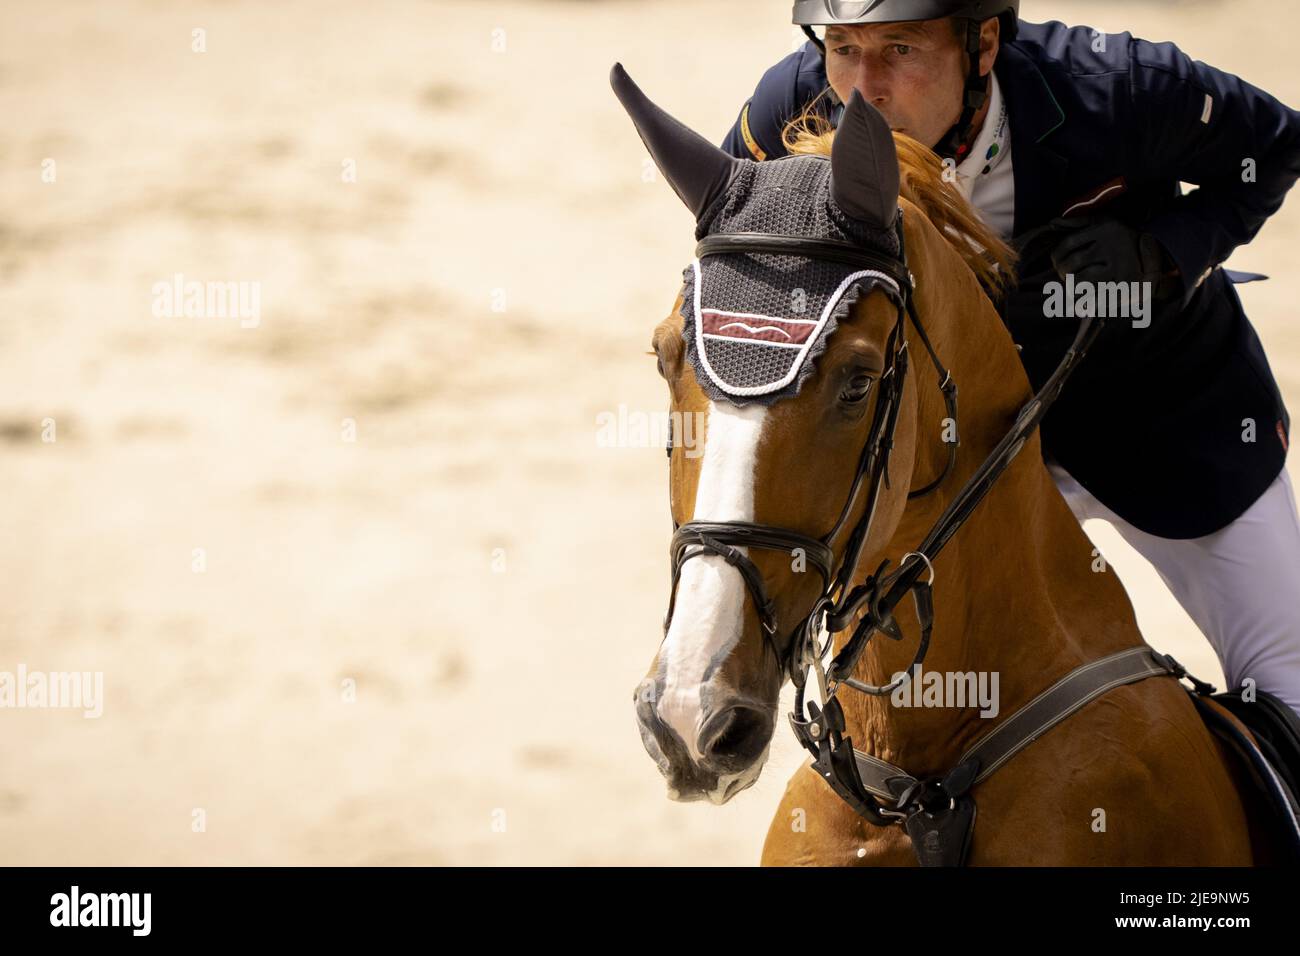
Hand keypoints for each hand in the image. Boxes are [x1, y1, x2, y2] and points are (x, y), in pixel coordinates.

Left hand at [1048, 216, 1179, 295]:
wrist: (1157, 255)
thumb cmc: (1120, 238)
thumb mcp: (1105, 222)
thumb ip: (1078, 222)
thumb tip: (1052, 223)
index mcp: (1106, 230)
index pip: (1068, 244)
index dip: (1056, 254)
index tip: (1054, 260)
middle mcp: (1113, 247)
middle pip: (1072, 263)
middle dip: (1061, 271)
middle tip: (1062, 274)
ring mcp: (1119, 268)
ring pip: (1080, 281)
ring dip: (1070, 286)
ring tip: (1070, 285)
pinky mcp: (1124, 286)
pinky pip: (1094, 297)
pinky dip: (1082, 302)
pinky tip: (1079, 302)